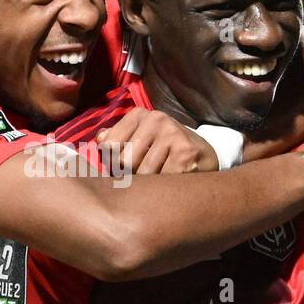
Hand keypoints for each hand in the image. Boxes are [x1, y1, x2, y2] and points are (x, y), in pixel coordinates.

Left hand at [96, 108, 218, 174]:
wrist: (205, 155)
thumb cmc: (164, 150)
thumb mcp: (140, 138)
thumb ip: (116, 139)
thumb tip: (99, 140)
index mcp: (138, 115)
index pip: (108, 147)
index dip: (113, 165)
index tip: (125, 168)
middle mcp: (155, 119)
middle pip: (124, 162)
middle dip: (131, 176)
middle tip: (146, 176)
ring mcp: (172, 134)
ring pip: (143, 175)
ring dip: (149, 185)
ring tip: (160, 180)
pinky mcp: (186, 152)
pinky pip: (162, 181)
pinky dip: (165, 189)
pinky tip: (173, 182)